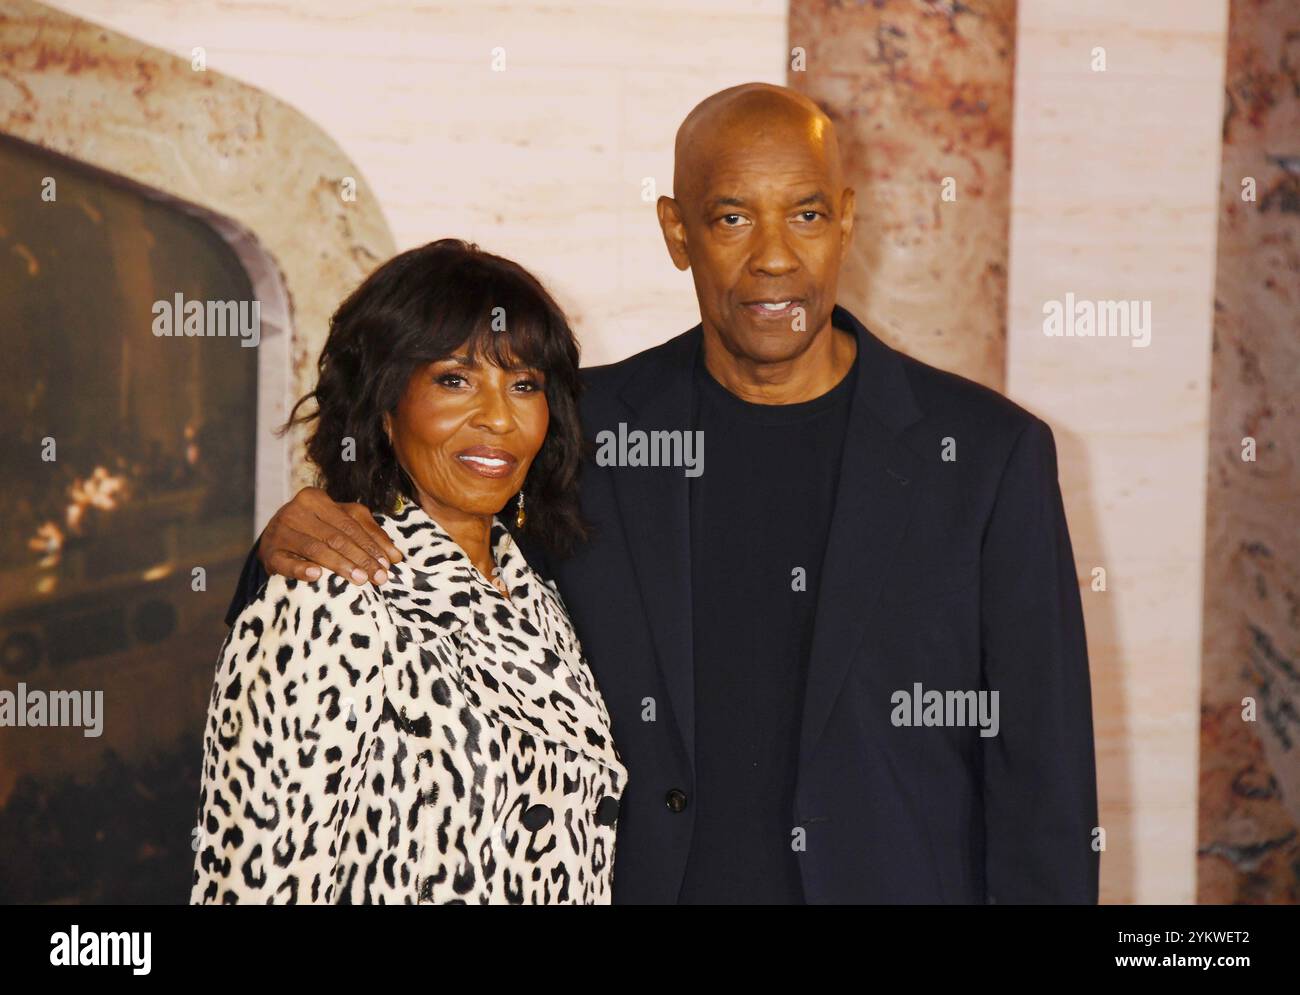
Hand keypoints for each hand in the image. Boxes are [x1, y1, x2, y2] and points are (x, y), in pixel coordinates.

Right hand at [257, 486, 401, 584]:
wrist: (274, 538)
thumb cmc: (315, 529)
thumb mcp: (341, 523)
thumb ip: (369, 534)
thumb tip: (396, 556)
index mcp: (316, 498)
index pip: (350, 524)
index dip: (371, 545)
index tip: (388, 564)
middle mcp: (296, 511)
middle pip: (336, 537)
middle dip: (361, 558)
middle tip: (379, 577)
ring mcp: (280, 531)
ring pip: (316, 549)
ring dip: (340, 565)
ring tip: (360, 580)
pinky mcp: (269, 552)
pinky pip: (286, 563)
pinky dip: (301, 569)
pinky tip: (317, 576)